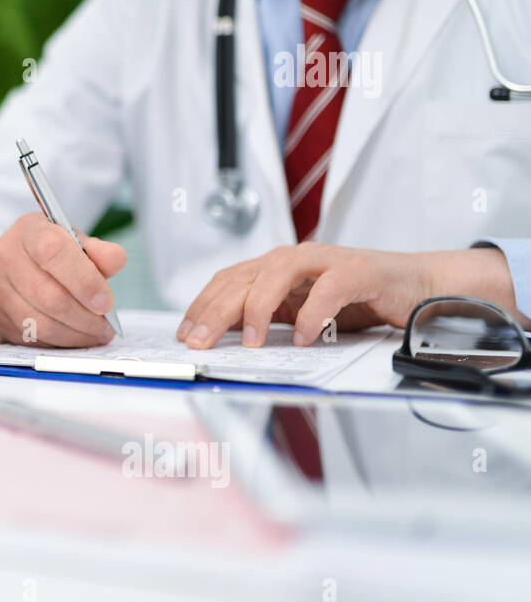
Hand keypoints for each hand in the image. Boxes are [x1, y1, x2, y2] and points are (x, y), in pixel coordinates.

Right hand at [0, 212, 126, 346]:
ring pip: (40, 324)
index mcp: (28, 231)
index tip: (106, 302)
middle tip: (106, 327)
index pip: (54, 253)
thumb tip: (116, 259)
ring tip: (95, 334)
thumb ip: (97, 251)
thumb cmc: (47, 254)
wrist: (5, 266)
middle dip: (85, 318)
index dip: (84, 281)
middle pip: (49, 296)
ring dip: (75, 335)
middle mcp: (4, 256)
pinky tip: (73, 336)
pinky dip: (58, 343)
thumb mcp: (72, 242)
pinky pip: (30, 338)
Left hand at [176, 244, 517, 349]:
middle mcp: (295, 258)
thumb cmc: (356, 300)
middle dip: (215, 311)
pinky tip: (303, 337)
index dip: (202, 306)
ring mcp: (326, 261)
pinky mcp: (359, 271)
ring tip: (250, 342)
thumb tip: (222, 339)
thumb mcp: (301, 311)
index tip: (185, 335)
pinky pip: (329, 288)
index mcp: (276, 267)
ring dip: (258, 308)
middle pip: (244, 278)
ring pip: (277, 274)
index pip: (228, 281)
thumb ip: (268, 318)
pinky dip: (313, 313)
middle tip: (200, 342)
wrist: (416, 286)